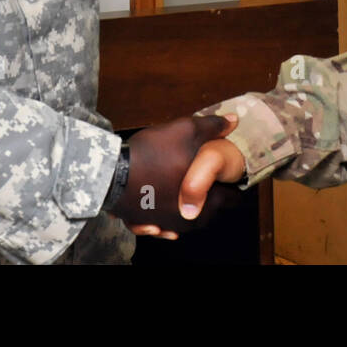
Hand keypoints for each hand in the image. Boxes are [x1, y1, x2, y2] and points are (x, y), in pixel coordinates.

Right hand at [113, 113, 237, 238]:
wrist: (112, 172)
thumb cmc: (153, 152)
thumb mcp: (186, 130)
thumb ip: (213, 127)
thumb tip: (234, 121)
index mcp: (206, 200)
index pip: (231, 197)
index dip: (230, 182)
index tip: (227, 173)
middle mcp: (189, 219)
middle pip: (209, 211)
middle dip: (210, 196)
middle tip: (207, 179)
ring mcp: (167, 225)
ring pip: (186, 219)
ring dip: (189, 207)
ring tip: (187, 188)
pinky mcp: (146, 224)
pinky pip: (161, 225)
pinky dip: (165, 216)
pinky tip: (163, 203)